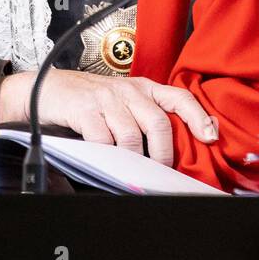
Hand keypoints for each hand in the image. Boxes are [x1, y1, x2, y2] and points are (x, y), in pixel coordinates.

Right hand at [6, 68, 218, 166]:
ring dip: (134, 159)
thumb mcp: (124, 101)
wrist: (48, 88)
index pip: (179, 98)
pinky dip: (108, 155)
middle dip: (164, 152)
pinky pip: (102, 138)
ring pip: (131, 135)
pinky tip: (107, 160)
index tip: (210, 136)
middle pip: (158, 123)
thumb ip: (147, 116)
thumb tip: (177, 145)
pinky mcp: (84, 110)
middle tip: (163, 170)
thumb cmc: (91, 99)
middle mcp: (128, 90)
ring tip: (133, 170)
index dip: (198, 116)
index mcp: (144, 88)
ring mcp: (106, 99)